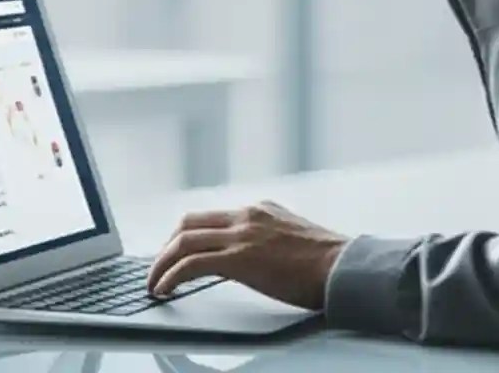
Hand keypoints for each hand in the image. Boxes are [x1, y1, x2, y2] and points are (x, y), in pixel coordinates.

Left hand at [146, 200, 348, 310]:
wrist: (344, 266)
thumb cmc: (328, 261)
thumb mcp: (294, 238)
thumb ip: (271, 239)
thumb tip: (258, 257)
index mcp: (260, 209)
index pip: (212, 217)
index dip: (187, 235)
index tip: (178, 252)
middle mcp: (247, 216)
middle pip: (189, 222)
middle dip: (167, 246)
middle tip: (160, 267)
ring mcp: (242, 235)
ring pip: (184, 240)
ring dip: (162, 263)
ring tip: (154, 283)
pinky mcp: (239, 258)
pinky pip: (191, 264)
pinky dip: (171, 276)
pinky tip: (164, 289)